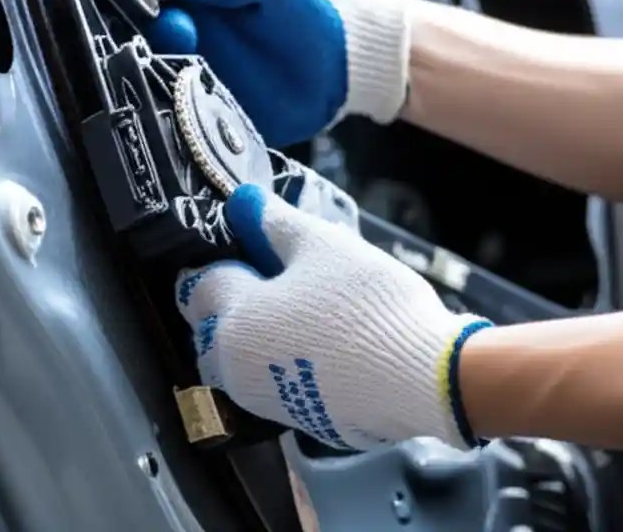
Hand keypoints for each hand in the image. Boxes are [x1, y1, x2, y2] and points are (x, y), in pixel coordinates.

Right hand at [139, 0, 411, 147]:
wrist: (354, 62)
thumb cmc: (316, 4)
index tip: (145, 1)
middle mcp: (187, 15)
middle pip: (135, 20)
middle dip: (140, 28)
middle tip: (176, 33)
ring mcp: (193, 57)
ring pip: (148, 61)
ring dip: (152, 64)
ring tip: (181, 62)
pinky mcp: (205, 95)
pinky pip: (173, 100)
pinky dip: (170, 99)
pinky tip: (184, 94)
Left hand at [176, 183, 491, 450]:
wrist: (425, 380)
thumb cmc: (366, 305)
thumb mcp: (321, 245)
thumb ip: (274, 222)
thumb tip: (242, 200)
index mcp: (231, 324)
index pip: (197, 287)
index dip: (222, 260)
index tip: (250, 247)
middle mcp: (235, 370)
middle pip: (213, 328)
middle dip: (233, 302)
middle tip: (279, 275)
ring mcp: (267, 401)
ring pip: (241, 359)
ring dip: (259, 332)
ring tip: (307, 306)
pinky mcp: (300, 421)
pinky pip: (276, 383)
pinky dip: (287, 361)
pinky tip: (326, 342)